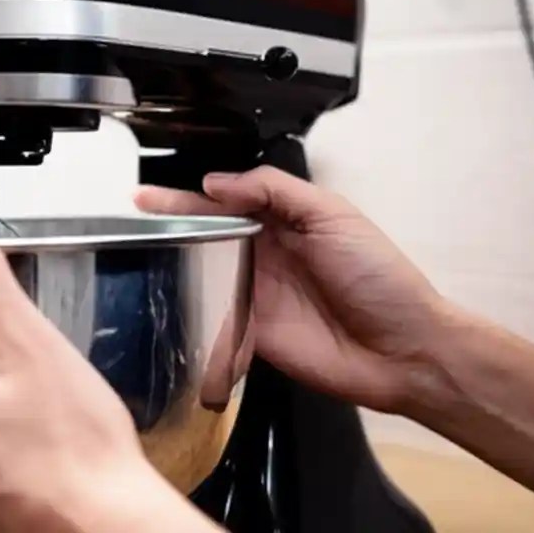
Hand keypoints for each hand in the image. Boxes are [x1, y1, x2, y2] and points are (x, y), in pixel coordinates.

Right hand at [135, 166, 448, 414]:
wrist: (403, 349)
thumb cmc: (380, 278)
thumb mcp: (333, 215)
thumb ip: (275, 191)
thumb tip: (218, 183)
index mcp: (284, 223)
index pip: (225, 202)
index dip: (187, 198)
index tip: (148, 196)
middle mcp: (263, 257)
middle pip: (204, 238)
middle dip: (167, 228)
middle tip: (130, 222)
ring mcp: (254, 297)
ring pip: (201, 276)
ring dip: (171, 267)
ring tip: (133, 255)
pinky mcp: (248, 335)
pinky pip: (209, 320)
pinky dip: (188, 312)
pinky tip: (162, 302)